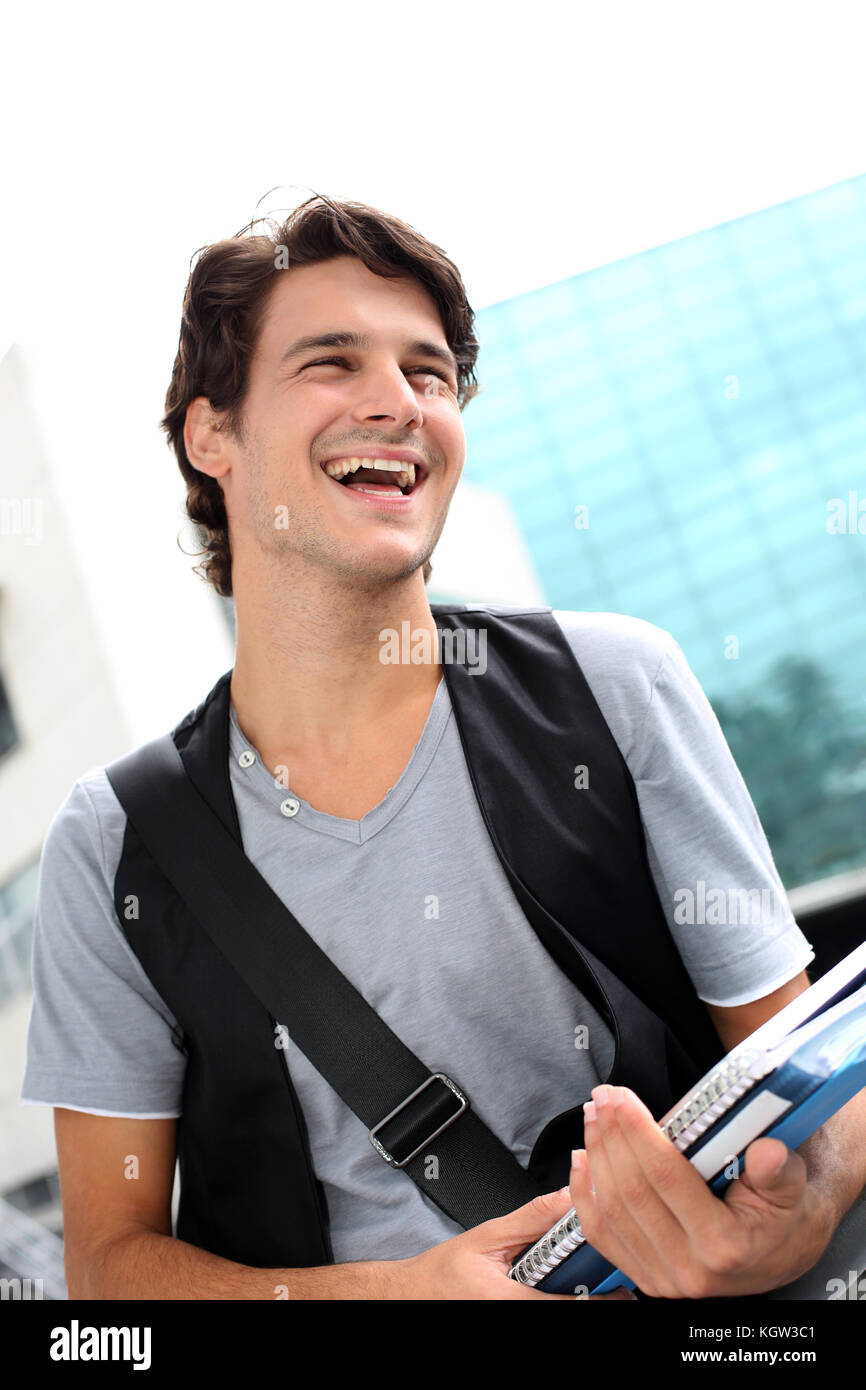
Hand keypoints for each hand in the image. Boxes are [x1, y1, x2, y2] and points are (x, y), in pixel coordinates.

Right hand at [395, 1187, 637, 1298]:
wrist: (416, 1295)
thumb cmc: (445, 1271)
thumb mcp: (487, 1235)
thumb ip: (531, 1219)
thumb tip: (566, 1196)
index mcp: (510, 1301)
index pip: (570, 1305)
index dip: (601, 1296)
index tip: (621, 1285)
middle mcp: (515, 1317)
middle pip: (569, 1310)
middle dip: (590, 1292)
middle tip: (604, 1276)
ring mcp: (515, 1321)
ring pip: (559, 1312)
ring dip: (573, 1296)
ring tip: (577, 1277)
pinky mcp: (515, 1319)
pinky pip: (546, 1312)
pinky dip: (558, 1299)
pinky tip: (557, 1287)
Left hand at [569, 1083, 835, 1298]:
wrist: (780, 1251)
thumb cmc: (783, 1210)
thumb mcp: (793, 1184)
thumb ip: (779, 1169)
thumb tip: (768, 1152)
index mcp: (725, 1245)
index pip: (666, 1178)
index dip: (638, 1132)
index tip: (621, 1096)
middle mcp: (689, 1270)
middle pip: (632, 1193)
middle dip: (610, 1136)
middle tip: (602, 1096)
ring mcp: (663, 1279)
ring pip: (611, 1212)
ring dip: (596, 1157)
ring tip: (592, 1116)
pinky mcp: (645, 1278)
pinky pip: (602, 1236)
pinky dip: (584, 1195)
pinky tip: (580, 1160)